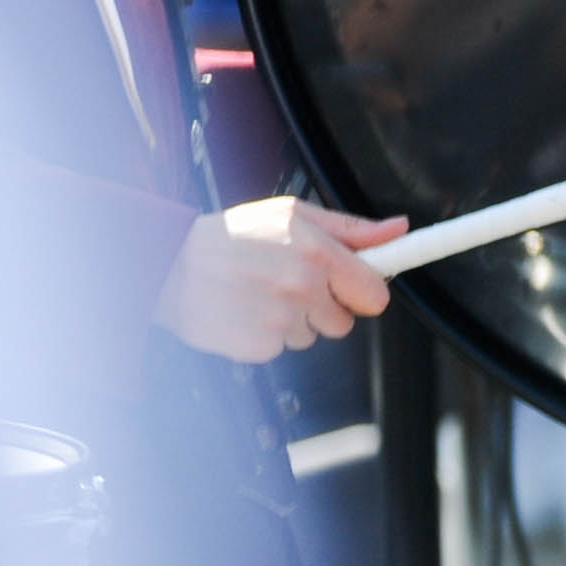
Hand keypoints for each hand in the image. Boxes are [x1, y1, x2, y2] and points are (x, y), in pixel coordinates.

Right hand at [155, 197, 407, 362]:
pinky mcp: (257, 347)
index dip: (362, 293)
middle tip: (288, 283)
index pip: (374, 296)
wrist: (167, 264)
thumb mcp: (293, 215)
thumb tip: (398, 230)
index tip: (355, 289)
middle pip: (344, 322)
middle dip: (323, 307)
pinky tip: (244, 312)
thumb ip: (350, 228)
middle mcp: (302, 288)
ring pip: (310, 336)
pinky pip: (280, 349)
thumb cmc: (231, 236)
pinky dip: (265, 336)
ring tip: (258, 293)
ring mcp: (279, 321)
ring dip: (292, 321)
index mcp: (317, 253)